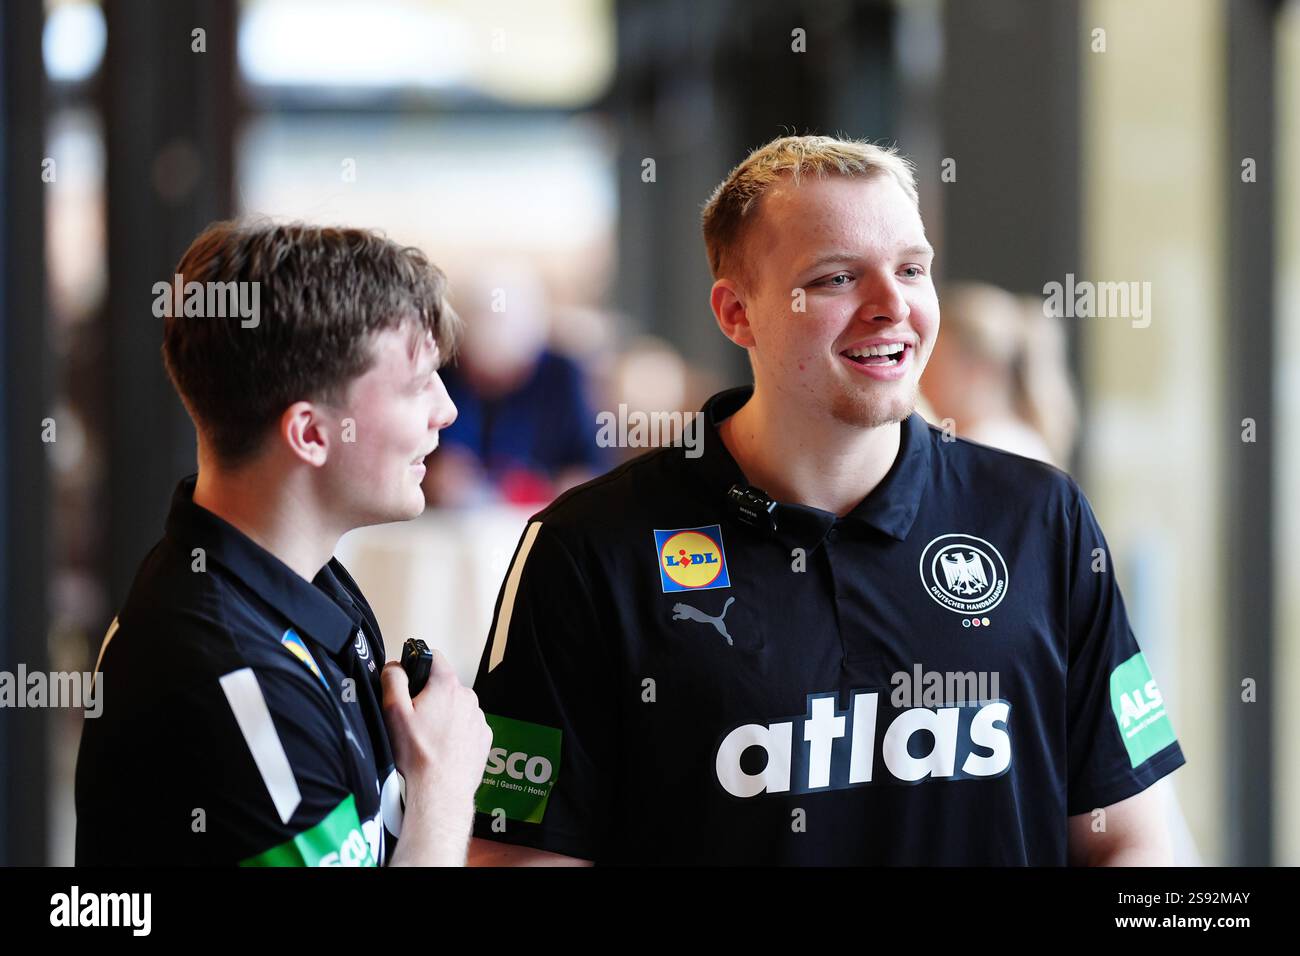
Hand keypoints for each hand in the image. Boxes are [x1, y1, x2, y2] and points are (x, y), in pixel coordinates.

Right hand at [380, 651, 491, 810]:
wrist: (441, 791)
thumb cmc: (419, 755)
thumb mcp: (394, 712)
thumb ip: (392, 680)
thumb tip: (394, 666)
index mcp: (447, 686)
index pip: (433, 656)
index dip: (417, 663)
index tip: (408, 679)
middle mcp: (468, 697)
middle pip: (443, 684)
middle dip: (428, 696)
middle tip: (413, 719)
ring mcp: (478, 718)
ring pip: (456, 706)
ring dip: (442, 715)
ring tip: (427, 738)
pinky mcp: (483, 737)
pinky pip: (466, 725)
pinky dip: (455, 732)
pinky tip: (442, 748)